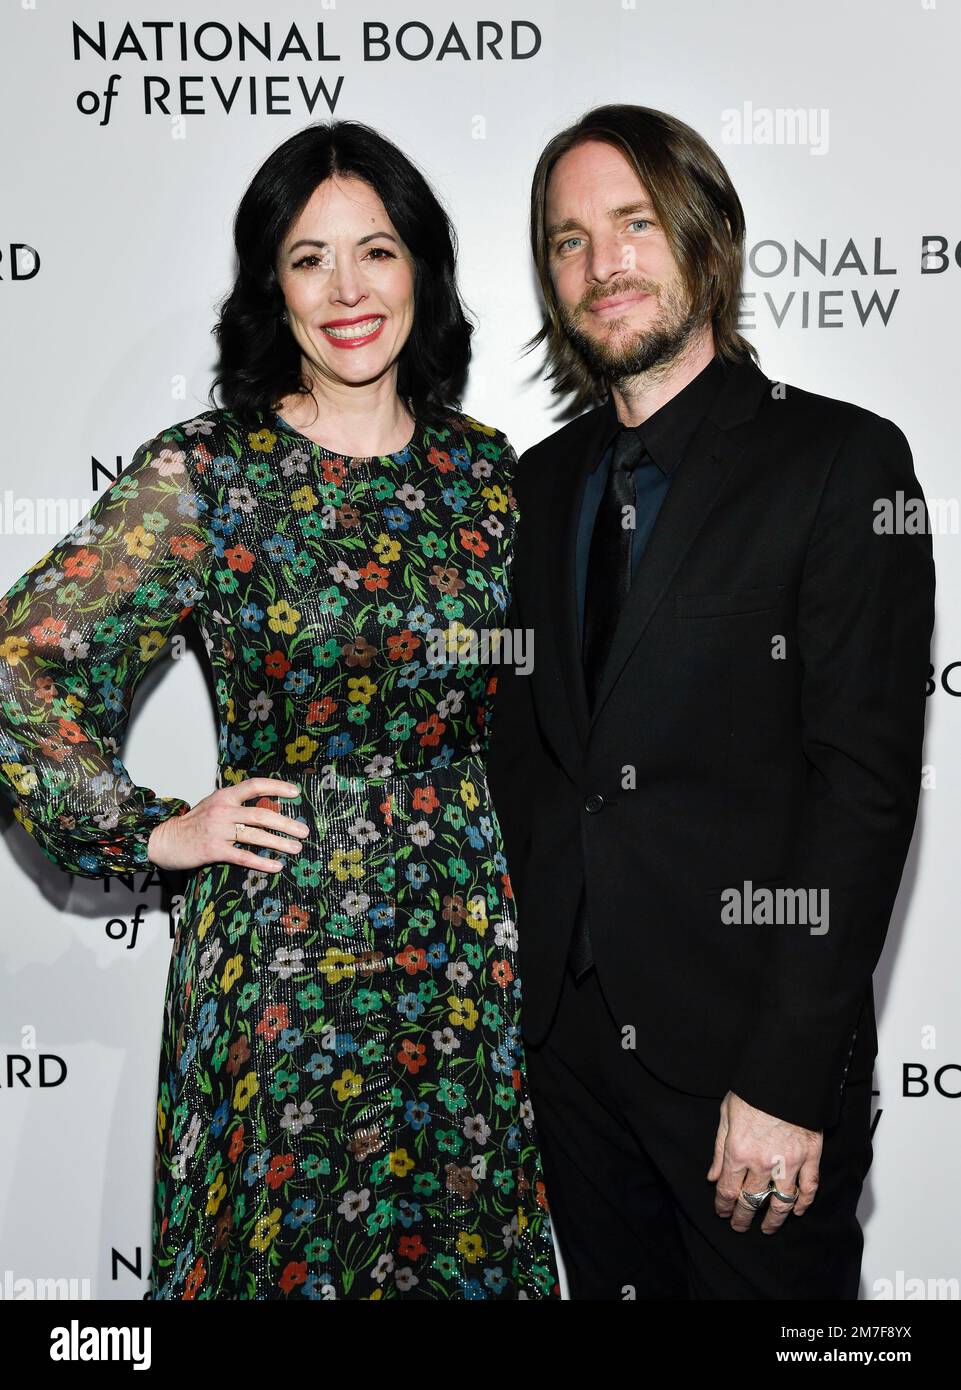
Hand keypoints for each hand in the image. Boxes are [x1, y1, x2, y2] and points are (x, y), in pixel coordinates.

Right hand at [146, 778, 308, 872]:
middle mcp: (223, 810)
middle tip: (304, 830)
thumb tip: (266, 806)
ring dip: (279, 843)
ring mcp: (218, 830)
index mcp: (224, 796)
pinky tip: (276, 866)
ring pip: (256, 836)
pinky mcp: (214, 850)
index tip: (296, 793)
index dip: (276, 787)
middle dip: (286, 823)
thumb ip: (236, 804)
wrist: (165, 840)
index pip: (254, 786)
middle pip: (261, 814)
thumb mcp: (213, 805)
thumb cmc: (193, 823)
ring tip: (296, 848)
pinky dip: (262, 862)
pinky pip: (244, 856)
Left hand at [707, 1090, 822, 1234]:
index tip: (722, 1212)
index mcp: (737, 1152)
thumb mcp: (726, 1115)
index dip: (723, 1206)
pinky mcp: (810, 1157)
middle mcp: (762, 1163)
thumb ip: (718, 1149)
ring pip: (781, 1202)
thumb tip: (712, 1176)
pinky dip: (803, 1203)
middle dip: (743, 1217)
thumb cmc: (752, 1092)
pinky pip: (808, 1188)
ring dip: (773, 1219)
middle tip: (740, 1226)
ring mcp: (789, 1162)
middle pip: (751, 1201)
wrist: (785, 1077)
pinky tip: (796, 1211)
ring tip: (767, 1228)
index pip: (727, 1190)